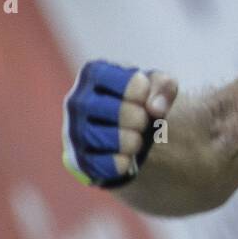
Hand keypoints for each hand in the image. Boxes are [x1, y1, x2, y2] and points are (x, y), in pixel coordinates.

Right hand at [63, 62, 178, 187]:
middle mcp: (77, 101)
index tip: (145, 95)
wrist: (130, 134)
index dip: (137, 89)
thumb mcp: (157, 86)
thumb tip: (155, 109)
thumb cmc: (142, 101)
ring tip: (137, 140)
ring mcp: (74, 131)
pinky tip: (128, 159)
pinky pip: (100, 164)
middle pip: (109, 110)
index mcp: (94, 74)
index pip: (114, 78)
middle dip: (136, 118)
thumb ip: (164, 86)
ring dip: (130, 141)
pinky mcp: (77, 159)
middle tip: (143, 121)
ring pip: (102, 138)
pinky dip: (120, 163)